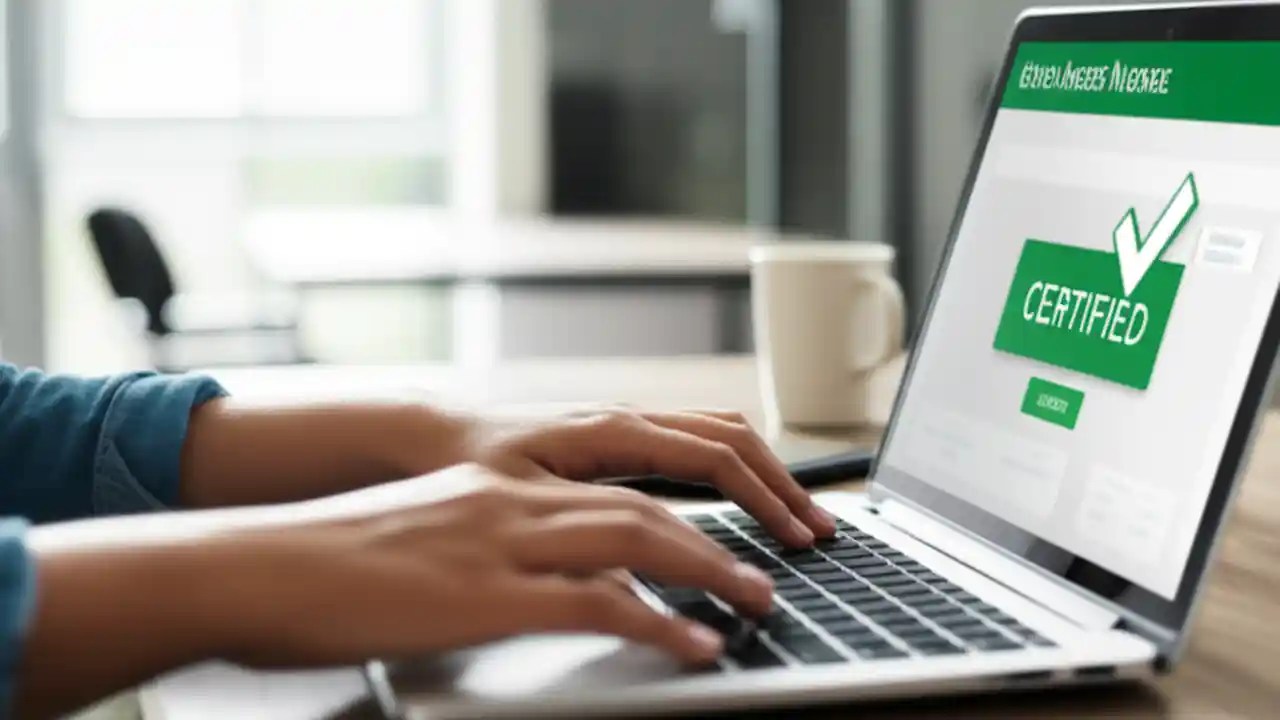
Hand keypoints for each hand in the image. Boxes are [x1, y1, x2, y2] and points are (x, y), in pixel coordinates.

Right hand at [207, 464, 774, 667]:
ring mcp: (501, 544)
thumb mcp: (425, 543)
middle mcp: (511, 504)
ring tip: (755, 601)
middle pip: (643, 507)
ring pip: (635, 540)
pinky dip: (659, 623)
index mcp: (499, 490)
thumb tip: (536, 581)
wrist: (257, 567)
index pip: (614, 486)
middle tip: (764, 569)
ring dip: (709, 570)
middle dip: (717, 536)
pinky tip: (695, 645)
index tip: (727, 531)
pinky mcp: (485, 595)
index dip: (682, 508)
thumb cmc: (328, 566)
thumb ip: (487, 551)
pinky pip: (596, 605)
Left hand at [454, 408, 835, 546]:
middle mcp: (628, 417)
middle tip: (819, 529)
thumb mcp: (523, 501)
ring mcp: (626, 422)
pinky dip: (735, 465)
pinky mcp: (618, 435)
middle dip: (783, 483)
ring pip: (720, 431)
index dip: (764, 499)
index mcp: (613, 430)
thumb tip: (653, 553)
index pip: (714, 458)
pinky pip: (695, 439)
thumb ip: (589, 522)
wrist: (432, 436)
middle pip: (733, 437)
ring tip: (797, 514)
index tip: (795, 537)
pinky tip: (745, 496)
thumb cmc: (470, 465)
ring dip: (765, 471)